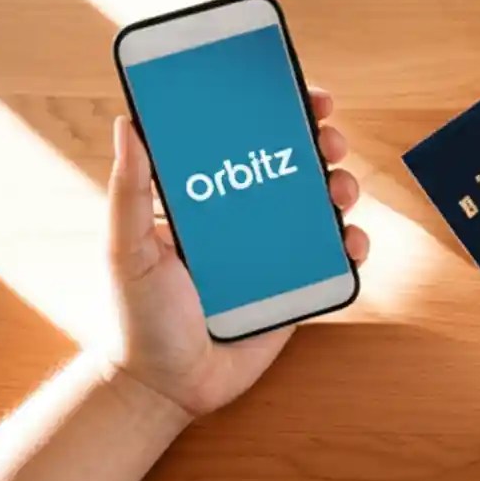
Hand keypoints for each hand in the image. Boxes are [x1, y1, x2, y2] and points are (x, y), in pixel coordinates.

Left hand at [107, 87, 368, 418]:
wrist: (170, 387)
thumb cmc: (139, 318)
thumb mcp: (126, 249)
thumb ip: (129, 191)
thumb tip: (127, 123)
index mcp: (209, 200)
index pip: (247, 142)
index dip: (277, 113)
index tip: (299, 93)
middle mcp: (247, 219)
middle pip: (295, 166)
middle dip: (321, 143)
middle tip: (329, 138)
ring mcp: (277, 252)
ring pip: (322, 206)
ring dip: (342, 187)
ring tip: (341, 190)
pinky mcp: (299, 286)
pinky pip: (336, 258)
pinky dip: (353, 244)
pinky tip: (352, 241)